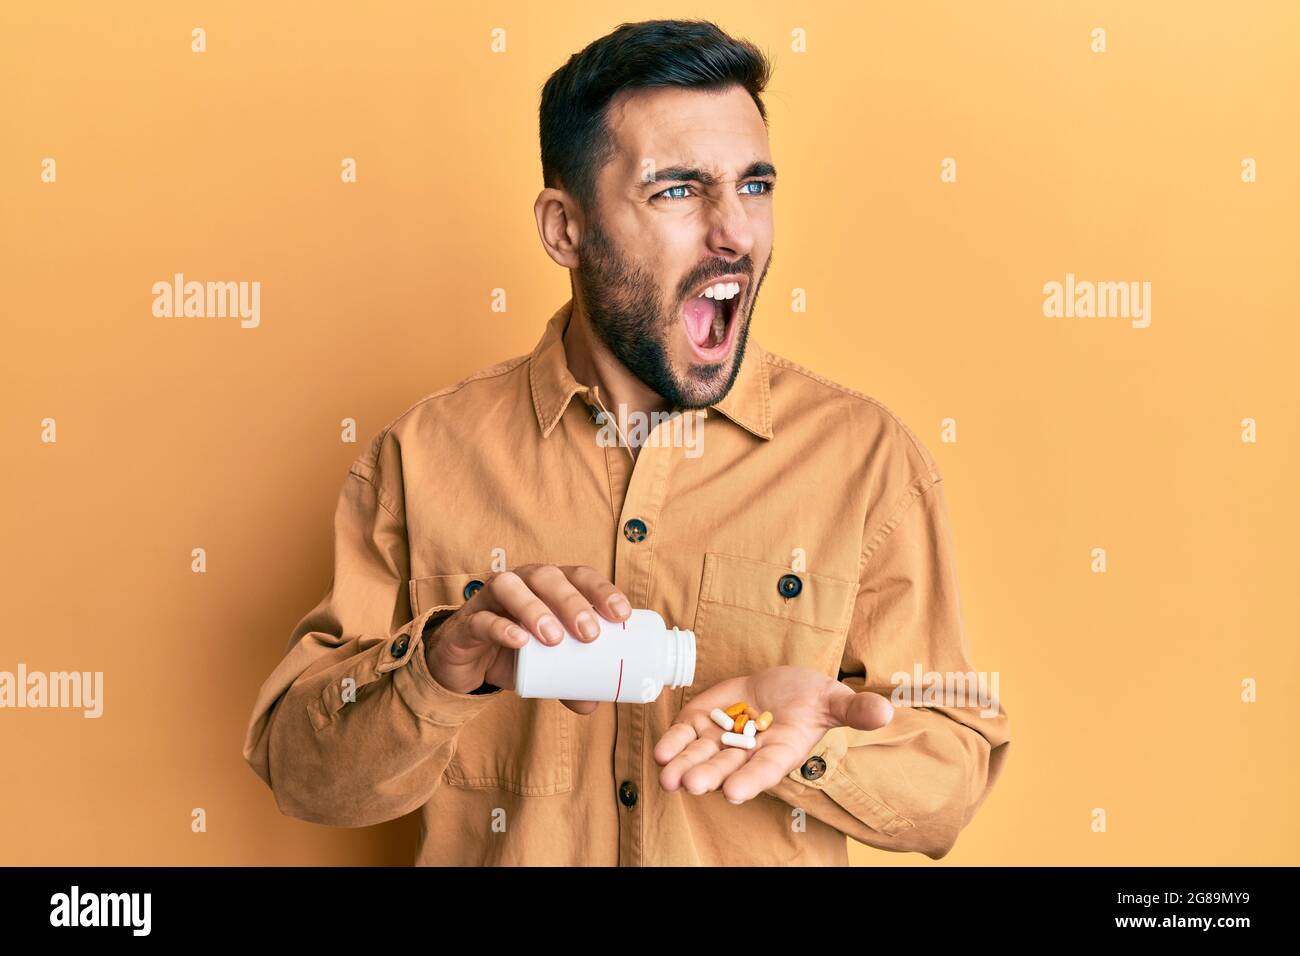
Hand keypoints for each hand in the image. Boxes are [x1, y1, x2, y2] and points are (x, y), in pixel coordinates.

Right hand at [424, 564, 630, 714]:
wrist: (464, 663)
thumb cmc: (513, 652)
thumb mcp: (545, 666)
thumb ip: (568, 680)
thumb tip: (593, 704)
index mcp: (548, 586)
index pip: (578, 575)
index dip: (601, 589)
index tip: (621, 615)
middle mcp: (521, 582)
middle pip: (547, 576)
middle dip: (571, 602)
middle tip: (590, 634)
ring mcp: (489, 599)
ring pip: (510, 586)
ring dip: (535, 608)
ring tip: (554, 639)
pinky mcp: (467, 623)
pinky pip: (482, 619)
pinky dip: (500, 627)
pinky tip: (519, 641)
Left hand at [654, 665, 894, 803]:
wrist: (782, 686)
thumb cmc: (811, 698)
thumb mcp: (835, 699)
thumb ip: (855, 709)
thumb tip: (886, 711)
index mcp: (782, 750)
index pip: (766, 769)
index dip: (751, 780)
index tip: (735, 792)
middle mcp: (749, 751)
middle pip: (727, 767)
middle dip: (709, 775)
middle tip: (691, 785)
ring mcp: (723, 737)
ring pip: (701, 755)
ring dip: (683, 765)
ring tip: (668, 776)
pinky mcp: (703, 720)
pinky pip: (686, 734)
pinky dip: (674, 742)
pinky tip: (661, 751)